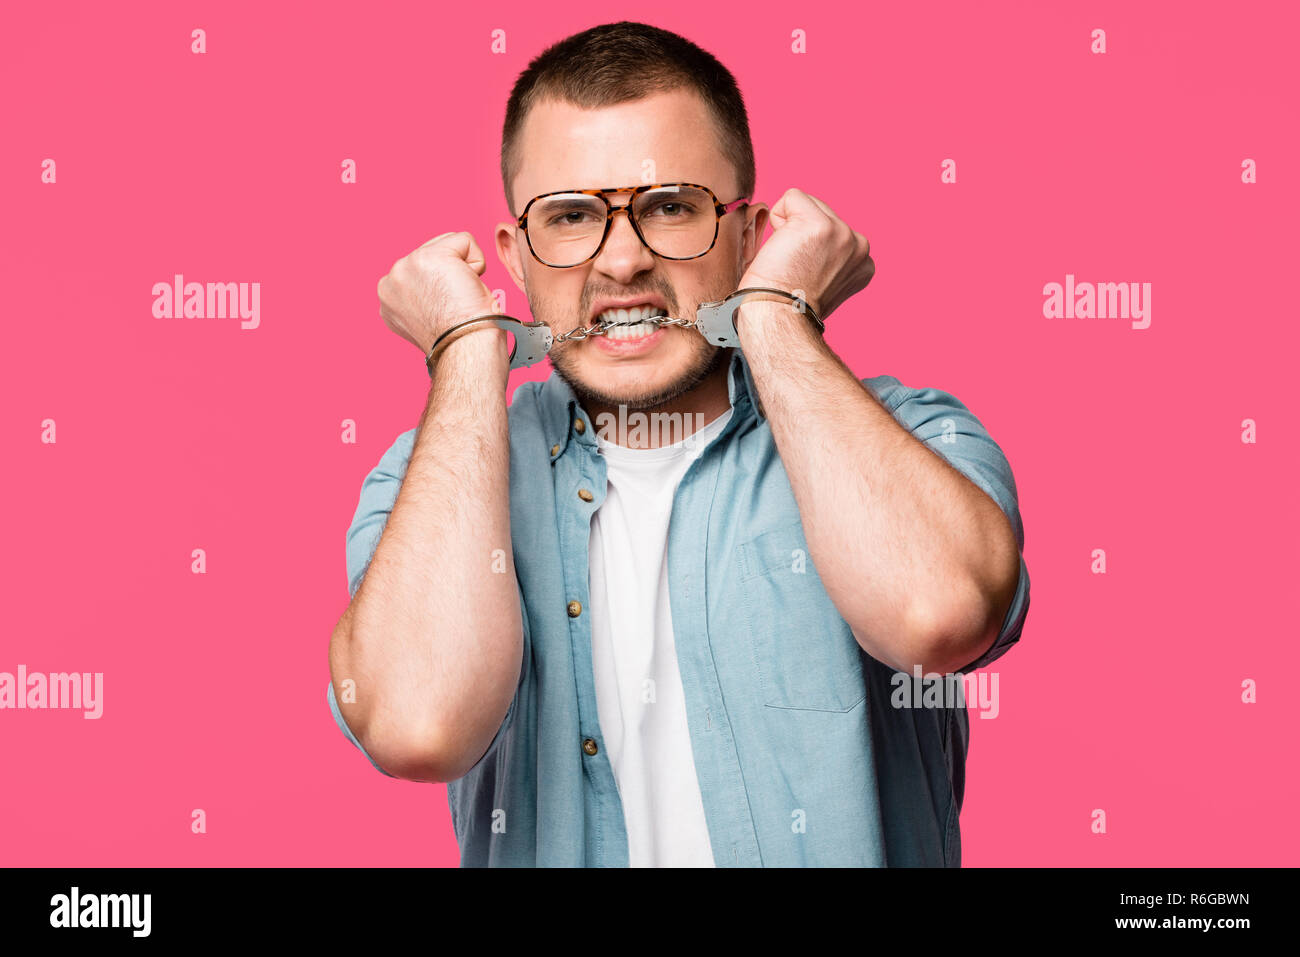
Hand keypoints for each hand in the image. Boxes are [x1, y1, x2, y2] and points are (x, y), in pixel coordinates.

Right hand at [377, 232, 500, 353]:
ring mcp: (405, 267)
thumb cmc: (460, 341)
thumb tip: (441, 285)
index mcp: (389, 299)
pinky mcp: (428, 257)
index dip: (444, 285)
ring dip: (463, 269)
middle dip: (452, 274)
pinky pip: (464, 240)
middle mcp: (390, 282)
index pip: (422, 270)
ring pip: (449, 244)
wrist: (465, 348)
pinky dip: (477, 262)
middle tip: (456, 305)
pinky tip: (468, 288)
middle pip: (433, 252)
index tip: (446, 311)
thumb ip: (425, 295)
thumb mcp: (431, 316)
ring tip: (461, 298)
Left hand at [738, 188, 874, 320]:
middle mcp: (860, 247)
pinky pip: (792, 197)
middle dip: (800, 234)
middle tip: (792, 268)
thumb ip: (827, 260)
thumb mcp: (822, 283)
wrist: (779, 320)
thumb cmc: (787, 308)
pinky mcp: (819, 225)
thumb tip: (810, 247)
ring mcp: (843, 234)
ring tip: (787, 259)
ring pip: (807, 204)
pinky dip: (777, 217)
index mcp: (864, 264)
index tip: (803, 277)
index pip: (832, 232)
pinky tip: (780, 248)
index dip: (809, 249)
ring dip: (789, 227)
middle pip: (821, 212)